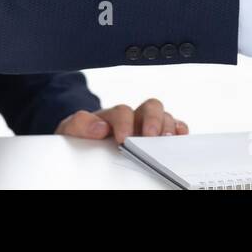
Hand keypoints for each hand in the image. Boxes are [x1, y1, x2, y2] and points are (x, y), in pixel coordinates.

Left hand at [56, 99, 186, 144]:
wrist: (83, 144)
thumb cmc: (81, 139)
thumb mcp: (71, 131)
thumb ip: (79, 124)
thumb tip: (98, 126)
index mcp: (112, 115)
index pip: (122, 111)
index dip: (124, 122)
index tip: (122, 138)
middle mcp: (133, 117)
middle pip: (150, 106)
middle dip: (153, 120)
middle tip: (150, 136)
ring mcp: (147, 125)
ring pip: (165, 116)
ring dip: (168, 126)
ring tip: (167, 140)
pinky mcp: (158, 136)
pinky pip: (175, 128)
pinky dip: (180, 130)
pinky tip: (180, 137)